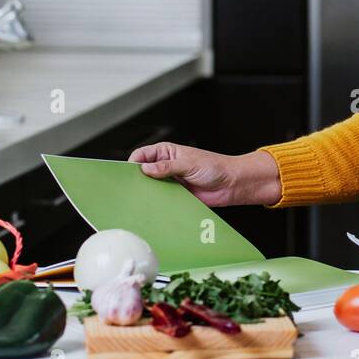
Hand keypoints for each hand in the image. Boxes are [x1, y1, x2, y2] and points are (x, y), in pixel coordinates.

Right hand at [128, 143, 281, 207]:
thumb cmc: (215, 167)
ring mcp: (170, 181)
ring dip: (147, 192)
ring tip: (142, 198)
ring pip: (150, 187)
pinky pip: (161, 199)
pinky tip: (153, 207)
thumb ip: (166, 166)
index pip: (142, 155)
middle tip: (131, 188)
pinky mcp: (175, 195)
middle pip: (143, 172)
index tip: (127, 173)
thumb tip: (146, 169)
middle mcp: (166, 165)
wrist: (231, 184)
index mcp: (167, 152)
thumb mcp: (188, 164)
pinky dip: (156, 202)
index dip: (132, 163)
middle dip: (137, 180)